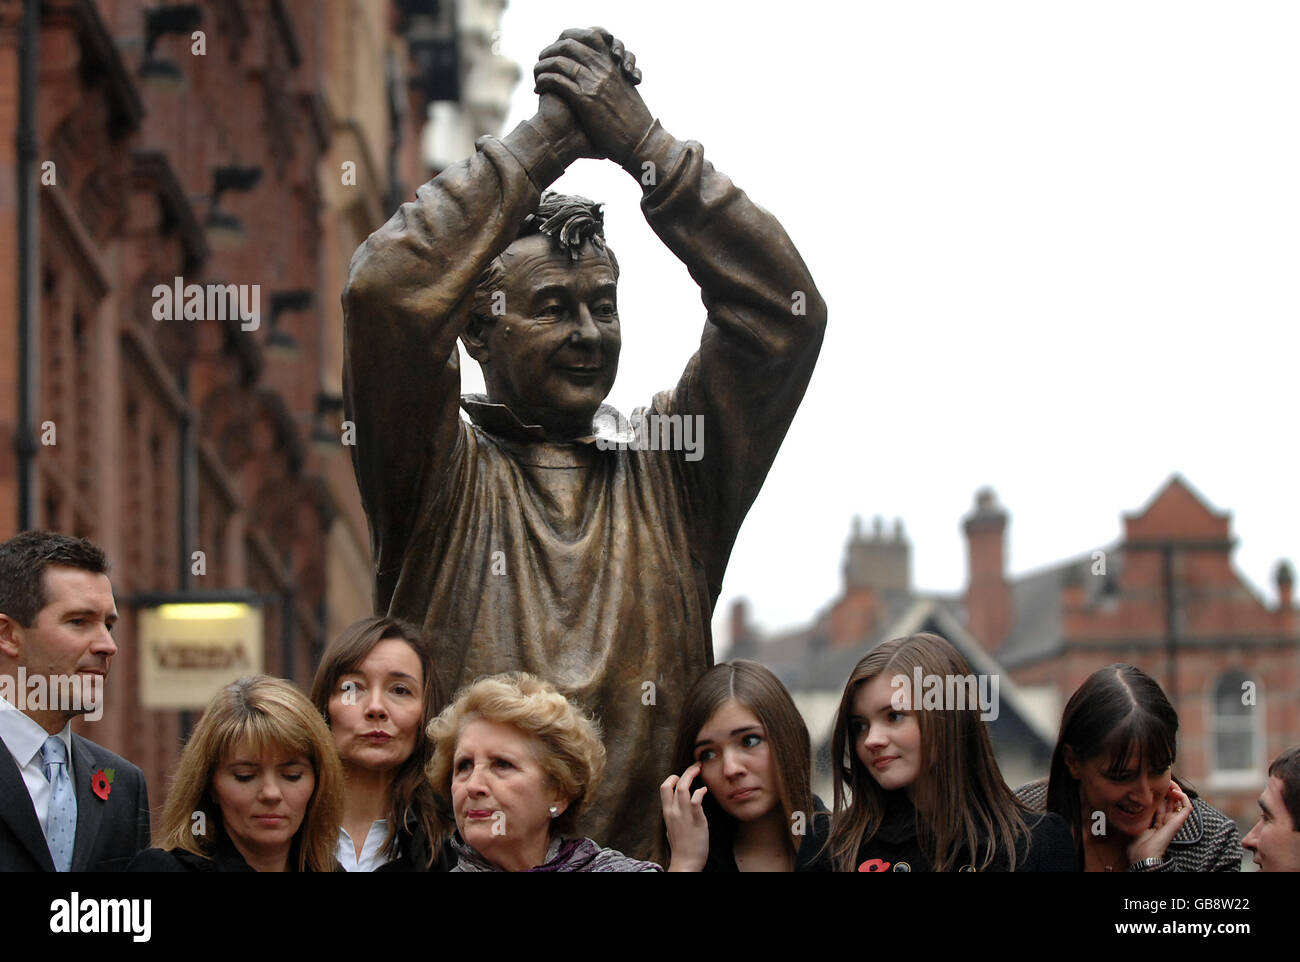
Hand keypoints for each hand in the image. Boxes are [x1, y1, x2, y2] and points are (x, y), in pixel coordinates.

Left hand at [533, 27, 653, 168]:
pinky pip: (556, 80)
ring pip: (559, 61)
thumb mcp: (626, 94)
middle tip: (542, 62)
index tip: (559, 50)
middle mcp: (603, 69)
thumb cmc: (634, 124)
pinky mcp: (585, 100)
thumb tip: (602, 82)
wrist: (642, 142)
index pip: (590, 35)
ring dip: (542, 66)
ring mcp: (594, 83)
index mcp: (614, 65)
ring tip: (537, 76)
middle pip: (569, 44)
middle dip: (550, 50)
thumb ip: (614, 81)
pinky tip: (538, 89)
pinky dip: (543, 81)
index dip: (570, 38)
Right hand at [660, 762, 709, 871]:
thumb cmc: (681, 847)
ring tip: (700, 770)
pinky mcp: (696, 820)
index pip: (664, 788)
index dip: (672, 778)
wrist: (686, 862)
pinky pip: (696, 801)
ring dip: (691, 776)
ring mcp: (684, 815)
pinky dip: (700, 792)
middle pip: (673, 784)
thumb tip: (678, 808)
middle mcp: (673, 811)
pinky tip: (705, 790)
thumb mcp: (672, 828)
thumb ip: (674, 816)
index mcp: (667, 812)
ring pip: (683, 788)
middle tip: (695, 766)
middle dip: (685, 772)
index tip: (681, 775)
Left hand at [1126, 783, 1192, 865]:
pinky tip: (1176, 792)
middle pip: (1172, 800)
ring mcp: (1173, 821)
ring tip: (1170, 783)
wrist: (1143, 854)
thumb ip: (1137, 812)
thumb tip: (1131, 798)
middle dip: (1169, 788)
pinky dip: (1184, 798)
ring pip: (1181, 802)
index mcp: (1158, 820)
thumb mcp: (1135, 822)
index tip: (1155, 782)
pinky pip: (1187, 809)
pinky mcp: (1178, 823)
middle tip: (1164, 779)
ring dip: (1177, 790)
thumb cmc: (1137, 842)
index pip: (1163, 802)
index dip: (1161, 792)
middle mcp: (1167, 820)